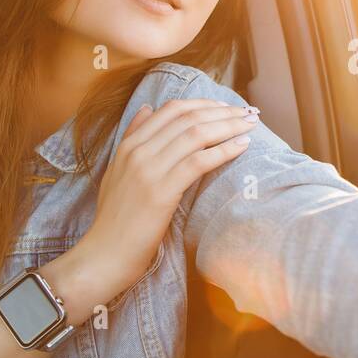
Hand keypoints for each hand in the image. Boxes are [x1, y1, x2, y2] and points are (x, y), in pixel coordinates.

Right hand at [83, 98, 257, 285]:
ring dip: (229, 126)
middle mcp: (138, 151)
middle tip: (248, 112)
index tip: (227, 106)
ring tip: (251, 125)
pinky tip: (243, 147)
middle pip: (188, 118)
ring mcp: (149, 170)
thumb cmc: (116, 218)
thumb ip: (132, 137)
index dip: (204, 103)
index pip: (172, 109)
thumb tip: (147, 107)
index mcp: (129, 145)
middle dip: (223, 112)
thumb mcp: (117, 170)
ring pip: (196, 134)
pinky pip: (199, 162)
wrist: (105, 253)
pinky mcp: (161, 192)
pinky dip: (224, 150)